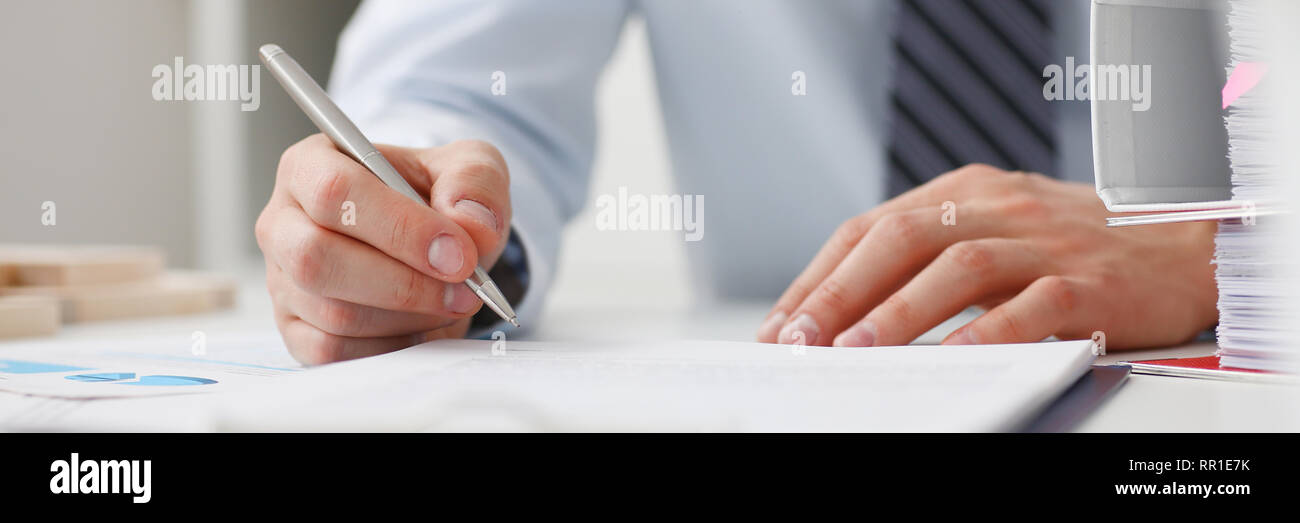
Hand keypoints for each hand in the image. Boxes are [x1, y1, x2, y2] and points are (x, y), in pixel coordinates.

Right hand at [256, 135, 511, 363]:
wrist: (434, 242)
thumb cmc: (437, 197)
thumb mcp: (469, 168)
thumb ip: (475, 182)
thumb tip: (470, 224)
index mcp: (311, 165)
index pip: (333, 191)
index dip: (400, 227)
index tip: (459, 254)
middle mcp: (283, 222)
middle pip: (318, 258)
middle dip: (405, 283)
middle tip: (464, 290)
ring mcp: (283, 280)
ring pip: (333, 313)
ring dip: (408, 316)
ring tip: (452, 302)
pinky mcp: (295, 329)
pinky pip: (334, 351)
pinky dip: (391, 345)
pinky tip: (423, 324)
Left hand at [757, 164, 1217, 348]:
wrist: (1185, 245)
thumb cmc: (1073, 245)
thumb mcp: (996, 227)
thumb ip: (930, 254)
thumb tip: (842, 316)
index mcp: (966, 191)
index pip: (871, 227)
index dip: (821, 277)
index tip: (782, 324)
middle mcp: (999, 207)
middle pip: (902, 240)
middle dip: (841, 293)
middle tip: (800, 340)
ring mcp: (1045, 243)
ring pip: (959, 268)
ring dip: (898, 312)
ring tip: (854, 351)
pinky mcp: (1089, 283)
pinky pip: (1030, 309)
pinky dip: (984, 336)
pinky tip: (947, 362)